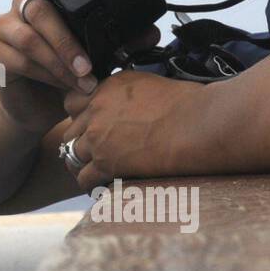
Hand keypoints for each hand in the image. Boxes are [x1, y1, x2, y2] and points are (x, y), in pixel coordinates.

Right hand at [0, 0, 159, 134]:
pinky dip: (45, 74)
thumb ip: (121, 42)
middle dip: (66, 40)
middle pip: (40, 9)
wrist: (38, 108)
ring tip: (82, 81)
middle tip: (89, 65)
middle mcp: (23, 5)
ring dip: (59, 62)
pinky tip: (62, 86)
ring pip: (29, 38)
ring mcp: (5, 27)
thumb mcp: (98, 55)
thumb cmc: (68, 73)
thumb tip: (151, 32)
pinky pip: (19, 59)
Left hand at [59, 69, 205, 191]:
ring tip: (95, 171)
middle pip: (69, 131)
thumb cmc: (187, 103)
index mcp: (106, 87)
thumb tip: (123, 105)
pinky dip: (90, 184)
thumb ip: (124, 94)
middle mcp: (96, 110)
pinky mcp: (106, 163)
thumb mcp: (147, 84)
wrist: (199, 123)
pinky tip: (101, 186)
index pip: (72, 102)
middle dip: (80, 141)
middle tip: (94, 152)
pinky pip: (84, 177)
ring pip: (72, 155)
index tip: (91, 126)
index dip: (80, 116)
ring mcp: (98, 137)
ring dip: (83, 163)